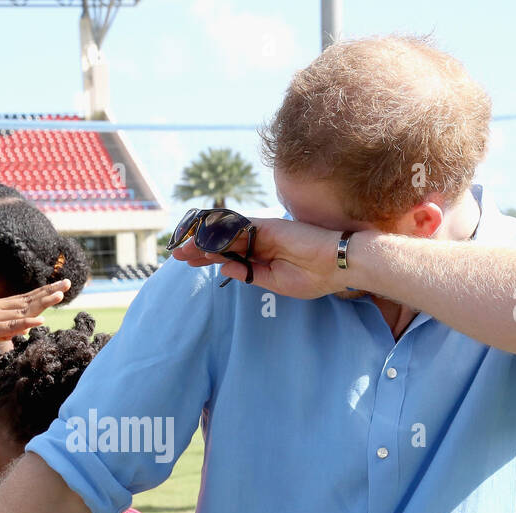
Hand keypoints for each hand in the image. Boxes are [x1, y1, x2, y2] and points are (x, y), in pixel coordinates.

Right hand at [0, 279, 68, 361]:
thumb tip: (22, 328)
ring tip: (60, 294)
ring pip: (21, 309)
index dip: (43, 293)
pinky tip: (39, 319)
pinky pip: (9, 327)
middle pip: (27, 299)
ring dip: (42, 301)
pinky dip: (25, 322)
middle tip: (67, 282)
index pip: (24, 299)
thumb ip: (4, 330)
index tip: (59, 287)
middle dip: (48, 291)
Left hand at [169, 218, 366, 299]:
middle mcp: (261, 242)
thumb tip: (223, 266)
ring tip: (183, 250)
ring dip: (204, 242)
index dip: (208, 258)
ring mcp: (263, 232)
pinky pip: (238, 226)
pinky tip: (203, 240)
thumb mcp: (276, 283)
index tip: (189, 263)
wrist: (338, 263)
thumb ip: (250, 275)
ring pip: (227, 234)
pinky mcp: (267, 225)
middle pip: (223, 243)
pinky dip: (220, 232)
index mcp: (264, 258)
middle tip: (177, 256)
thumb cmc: (316, 277)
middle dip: (199, 249)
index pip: (230, 256)